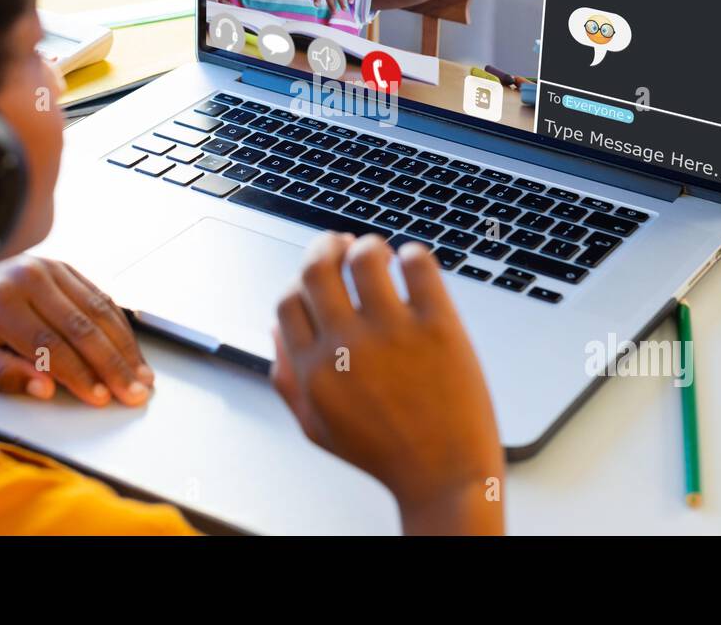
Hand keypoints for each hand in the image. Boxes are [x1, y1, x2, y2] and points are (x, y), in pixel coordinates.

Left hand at [0, 255, 152, 406]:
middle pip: (81, 327)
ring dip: (125, 348)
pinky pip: (100, 298)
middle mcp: (28, 277)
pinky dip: (121, 328)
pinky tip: (132, 353)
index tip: (99, 399)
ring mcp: (50, 268)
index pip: (48, 344)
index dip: (78, 374)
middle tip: (134, 394)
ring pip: (98, 311)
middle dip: (112, 365)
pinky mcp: (65, 268)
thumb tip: (43, 388)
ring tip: (143, 378)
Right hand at [272, 233, 504, 534]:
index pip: (288, 300)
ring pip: (365, 255)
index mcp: (314, 370)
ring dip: (368, 245)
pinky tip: (413, 266)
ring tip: (380, 254)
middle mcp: (347, 346)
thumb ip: (287, 379)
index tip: (317, 276)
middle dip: (324, 245)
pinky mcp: (439, 325)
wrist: (446, 477)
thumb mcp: (318, 427)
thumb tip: (274, 329)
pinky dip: (412, 254)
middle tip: (340, 244)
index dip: (300, 281)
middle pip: (316, 267)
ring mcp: (393, 333)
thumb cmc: (386, 454)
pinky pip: (419, 264)